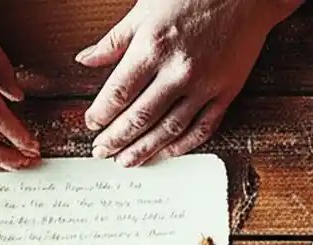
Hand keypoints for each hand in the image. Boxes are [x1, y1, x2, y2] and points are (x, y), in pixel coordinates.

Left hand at [76, 0, 301, 166]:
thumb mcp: (145, 9)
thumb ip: (115, 40)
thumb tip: (86, 59)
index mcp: (153, 46)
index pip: (119, 92)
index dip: (101, 113)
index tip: (92, 124)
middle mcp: (178, 70)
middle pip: (140, 117)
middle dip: (117, 138)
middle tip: (102, 151)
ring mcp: (205, 85)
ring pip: (169, 129)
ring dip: (145, 149)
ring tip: (127, 161)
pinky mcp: (226, 93)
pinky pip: (203, 127)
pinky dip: (183, 144)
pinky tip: (167, 152)